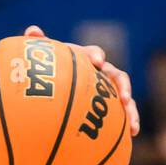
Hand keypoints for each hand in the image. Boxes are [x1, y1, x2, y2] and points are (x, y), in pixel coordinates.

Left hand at [23, 25, 139, 135]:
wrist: (52, 85)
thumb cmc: (47, 69)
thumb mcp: (42, 58)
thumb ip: (37, 44)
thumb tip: (33, 30)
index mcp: (85, 58)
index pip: (93, 53)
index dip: (96, 55)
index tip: (95, 61)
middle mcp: (101, 73)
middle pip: (117, 76)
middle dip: (123, 86)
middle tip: (123, 98)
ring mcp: (108, 89)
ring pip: (125, 97)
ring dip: (131, 108)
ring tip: (132, 124)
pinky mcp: (111, 105)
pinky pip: (122, 114)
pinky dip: (129, 121)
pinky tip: (132, 134)